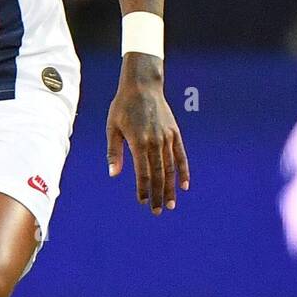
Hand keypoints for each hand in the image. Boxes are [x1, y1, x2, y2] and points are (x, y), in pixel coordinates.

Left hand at [106, 55, 189, 213]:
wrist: (142, 85)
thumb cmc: (122, 107)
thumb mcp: (112, 128)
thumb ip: (114, 152)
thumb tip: (113, 174)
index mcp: (138, 142)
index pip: (142, 172)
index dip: (143, 189)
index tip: (142, 202)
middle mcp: (155, 142)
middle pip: (158, 174)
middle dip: (157, 194)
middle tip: (157, 211)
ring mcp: (167, 137)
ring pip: (170, 168)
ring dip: (170, 187)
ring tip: (170, 204)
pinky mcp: (174, 133)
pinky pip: (181, 155)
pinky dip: (184, 171)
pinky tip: (185, 185)